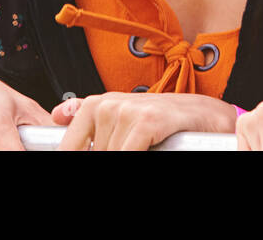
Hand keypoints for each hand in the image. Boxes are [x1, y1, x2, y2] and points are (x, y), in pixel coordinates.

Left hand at [52, 92, 236, 150]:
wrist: (205, 116)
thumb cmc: (166, 121)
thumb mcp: (124, 117)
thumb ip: (92, 119)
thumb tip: (57, 116)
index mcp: (98, 104)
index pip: (69, 145)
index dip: (74, 155)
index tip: (86, 158)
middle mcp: (109, 104)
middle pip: (95, 153)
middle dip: (108, 157)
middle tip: (134, 149)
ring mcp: (127, 110)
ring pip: (109, 153)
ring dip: (125, 156)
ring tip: (147, 148)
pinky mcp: (146, 120)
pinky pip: (126, 153)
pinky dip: (134, 156)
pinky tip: (150, 152)